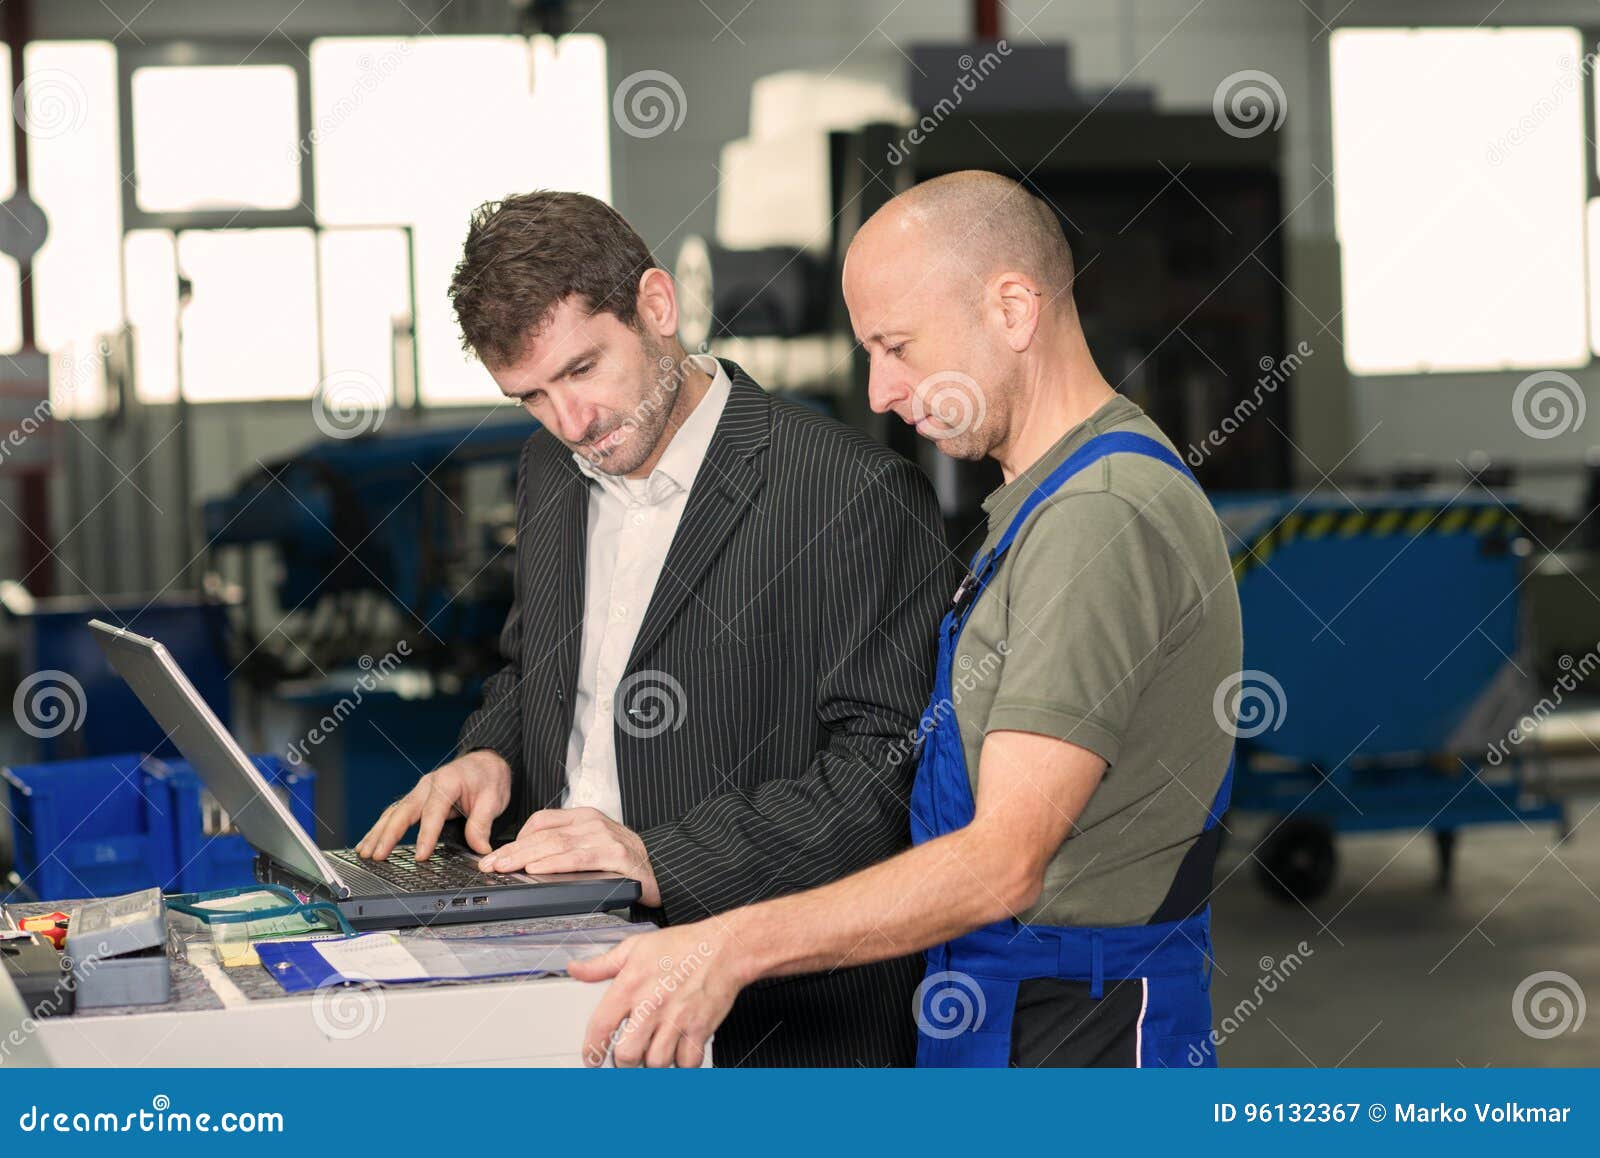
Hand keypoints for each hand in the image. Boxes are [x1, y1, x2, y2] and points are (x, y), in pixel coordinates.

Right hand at [354, 749, 510, 860]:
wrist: (485, 761)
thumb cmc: (488, 777)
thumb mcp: (493, 798)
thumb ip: (482, 824)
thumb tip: (479, 849)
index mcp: (447, 782)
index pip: (433, 812)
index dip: (426, 835)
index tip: (421, 856)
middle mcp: (428, 786)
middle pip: (404, 811)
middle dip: (388, 835)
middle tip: (377, 856)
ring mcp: (419, 792)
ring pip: (394, 813)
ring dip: (378, 833)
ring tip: (365, 852)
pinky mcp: (416, 799)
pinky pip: (395, 814)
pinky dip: (381, 828)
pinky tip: (369, 842)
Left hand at [478, 807, 660, 906]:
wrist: (662, 871)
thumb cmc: (623, 863)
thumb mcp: (591, 846)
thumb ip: (565, 846)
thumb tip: (526, 860)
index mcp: (584, 817)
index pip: (540, 821)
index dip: (514, 839)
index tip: (495, 857)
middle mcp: (593, 822)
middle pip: (543, 834)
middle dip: (511, 851)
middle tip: (489, 866)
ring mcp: (605, 836)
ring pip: (556, 845)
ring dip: (525, 858)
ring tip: (504, 868)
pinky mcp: (616, 855)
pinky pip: (578, 858)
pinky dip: (555, 864)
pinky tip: (538, 870)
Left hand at [568, 922, 745, 1066]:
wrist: (724, 947)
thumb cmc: (683, 945)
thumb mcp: (636, 946)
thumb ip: (602, 964)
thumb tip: (575, 969)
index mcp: (630, 985)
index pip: (600, 1027)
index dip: (591, 1050)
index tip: (592, 1059)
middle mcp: (651, 1005)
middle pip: (627, 1056)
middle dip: (624, 1062)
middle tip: (628, 1057)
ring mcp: (676, 1019)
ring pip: (656, 1063)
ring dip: (653, 1063)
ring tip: (654, 1053)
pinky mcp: (699, 1029)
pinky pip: (686, 1062)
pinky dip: (682, 1064)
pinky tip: (678, 1052)